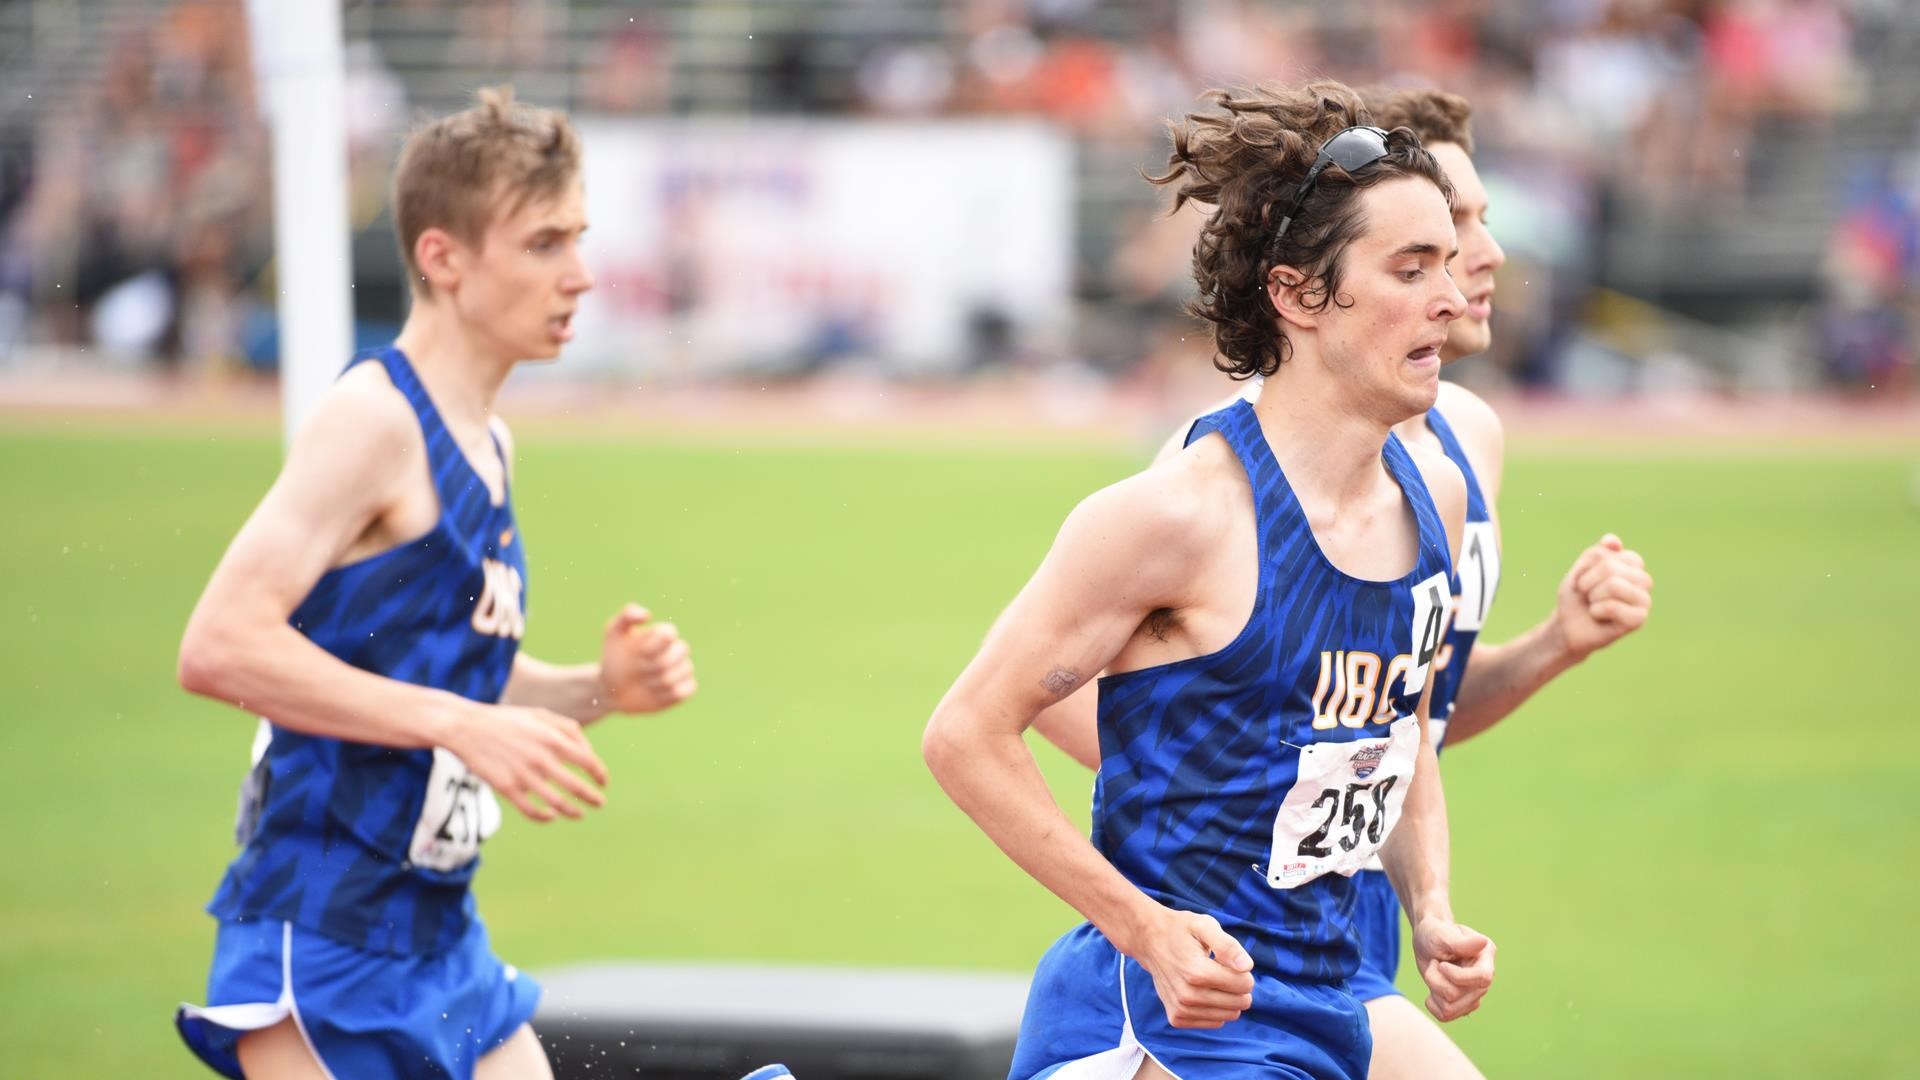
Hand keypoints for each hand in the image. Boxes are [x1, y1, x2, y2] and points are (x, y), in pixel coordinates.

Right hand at [441, 703, 608, 821]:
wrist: (467, 727)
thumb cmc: (508, 720)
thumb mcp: (541, 715)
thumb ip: (569, 729)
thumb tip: (588, 753)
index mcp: (553, 739)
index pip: (588, 762)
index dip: (600, 775)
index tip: (603, 783)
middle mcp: (541, 758)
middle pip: (577, 786)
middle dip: (593, 798)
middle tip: (600, 804)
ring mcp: (523, 774)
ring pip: (556, 803)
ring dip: (573, 812)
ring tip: (580, 814)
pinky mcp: (506, 788)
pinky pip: (531, 810)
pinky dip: (545, 817)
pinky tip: (551, 816)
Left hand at [600, 604, 696, 713]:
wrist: (612, 688)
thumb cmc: (614, 658)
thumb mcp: (614, 633)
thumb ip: (627, 616)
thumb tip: (647, 614)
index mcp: (661, 634)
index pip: (670, 633)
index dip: (655, 645)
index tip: (638, 653)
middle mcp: (674, 650)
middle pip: (683, 649)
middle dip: (658, 662)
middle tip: (639, 670)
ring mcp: (680, 670)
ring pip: (685, 670)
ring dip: (661, 679)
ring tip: (644, 682)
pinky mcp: (682, 689)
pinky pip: (688, 689)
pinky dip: (671, 692)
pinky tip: (655, 693)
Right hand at [1128, 909, 1256, 1028]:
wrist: (1149, 941)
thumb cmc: (1180, 931)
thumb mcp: (1205, 925)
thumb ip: (1228, 946)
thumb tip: (1247, 967)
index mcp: (1197, 972)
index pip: (1245, 985)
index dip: (1243, 971)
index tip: (1227, 960)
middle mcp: (1187, 996)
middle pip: (1239, 1002)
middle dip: (1237, 986)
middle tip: (1220, 969)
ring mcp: (1180, 1009)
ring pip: (1229, 1015)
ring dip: (1226, 998)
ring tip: (1209, 979)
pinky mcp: (1176, 1018)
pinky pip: (1214, 1023)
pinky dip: (1215, 1009)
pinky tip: (1202, 991)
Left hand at [1411, 916, 1494, 1021]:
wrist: (1427, 942)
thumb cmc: (1435, 933)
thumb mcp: (1442, 934)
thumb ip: (1461, 943)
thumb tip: (1483, 942)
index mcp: (1486, 957)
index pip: (1481, 978)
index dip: (1457, 976)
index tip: (1440, 964)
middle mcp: (1484, 978)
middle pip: (1457, 995)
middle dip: (1436, 980)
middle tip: (1434, 963)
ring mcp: (1475, 993)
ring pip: (1449, 1008)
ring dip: (1433, 990)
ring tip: (1434, 974)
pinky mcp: (1463, 1005)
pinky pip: (1445, 1016)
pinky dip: (1432, 1004)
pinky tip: (1432, 990)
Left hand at [1554, 534, 1652, 659]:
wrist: (1567, 626)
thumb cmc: (1577, 597)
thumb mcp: (1580, 569)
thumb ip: (1596, 553)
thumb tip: (1612, 540)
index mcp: (1632, 564)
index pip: (1610, 553)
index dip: (1589, 565)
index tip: (1584, 577)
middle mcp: (1643, 580)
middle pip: (1610, 567)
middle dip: (1588, 581)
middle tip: (1587, 594)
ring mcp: (1644, 599)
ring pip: (1613, 585)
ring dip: (1593, 596)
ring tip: (1593, 604)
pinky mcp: (1639, 619)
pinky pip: (1613, 606)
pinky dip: (1596, 611)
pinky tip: (1598, 616)